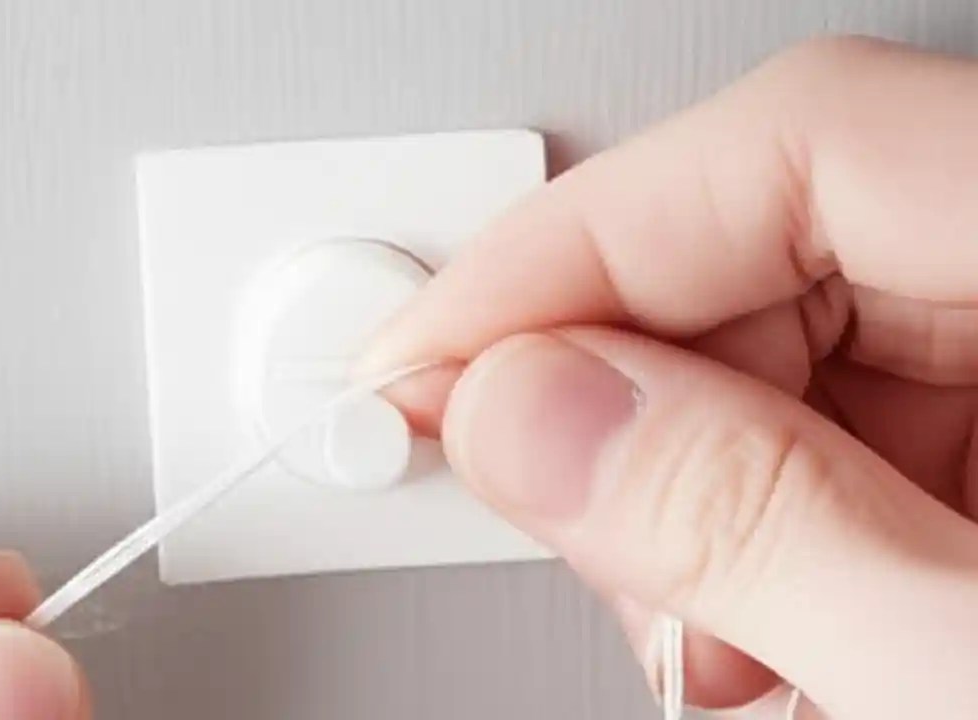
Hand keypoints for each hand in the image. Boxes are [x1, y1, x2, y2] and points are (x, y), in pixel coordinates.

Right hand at [361, 36, 977, 718]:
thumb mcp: (969, 674)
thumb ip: (756, 523)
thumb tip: (528, 411)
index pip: (805, 142)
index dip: (574, 241)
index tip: (424, 357)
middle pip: (772, 238)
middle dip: (619, 396)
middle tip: (533, 506)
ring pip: (786, 340)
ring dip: (680, 486)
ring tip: (689, 628)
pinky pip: (841, 419)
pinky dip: (752, 520)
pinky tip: (754, 621)